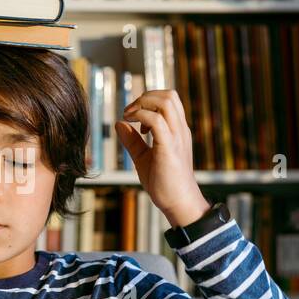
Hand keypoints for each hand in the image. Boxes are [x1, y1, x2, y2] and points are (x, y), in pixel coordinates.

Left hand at [115, 89, 210, 228]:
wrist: (179, 204)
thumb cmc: (164, 183)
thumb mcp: (143, 157)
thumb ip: (133, 140)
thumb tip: (119, 123)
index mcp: (176, 130)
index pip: (169, 99)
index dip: (148, 99)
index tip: (134, 115)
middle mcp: (179, 130)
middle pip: (169, 94)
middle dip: (145, 97)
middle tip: (130, 113)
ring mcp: (177, 137)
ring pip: (166, 102)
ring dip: (143, 104)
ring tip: (132, 117)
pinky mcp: (169, 148)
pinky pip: (158, 121)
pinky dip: (142, 117)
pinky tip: (136, 129)